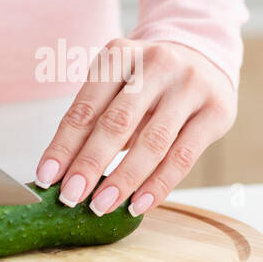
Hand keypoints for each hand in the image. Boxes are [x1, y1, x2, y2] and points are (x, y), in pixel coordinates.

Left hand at [34, 39, 235, 216]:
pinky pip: (184, 156)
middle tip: (70, 197)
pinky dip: (159, 184)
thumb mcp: (118, 86)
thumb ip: (95, 121)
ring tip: (101, 206)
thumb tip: (63, 176)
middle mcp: (156, 64)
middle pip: (117, 122)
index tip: (45, 178)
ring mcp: (190, 86)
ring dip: (123, 179)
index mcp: (120, 54)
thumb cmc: (148, 81)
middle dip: (90, 163)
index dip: (63, 145)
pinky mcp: (217, 110)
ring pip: (153, 142)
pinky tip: (139, 204)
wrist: (204, 55)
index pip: (85, 107)